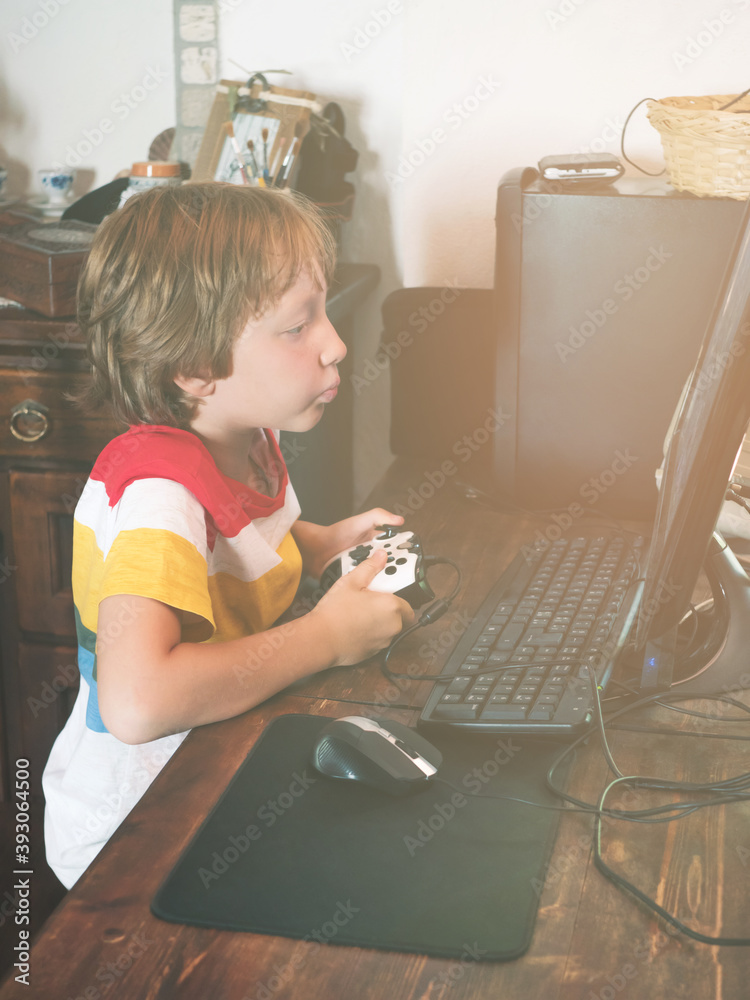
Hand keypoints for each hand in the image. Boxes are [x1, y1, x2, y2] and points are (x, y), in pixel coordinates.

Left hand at [293, 509, 404, 579]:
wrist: (315, 550)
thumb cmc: (336, 533)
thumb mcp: (360, 521)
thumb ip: (379, 516)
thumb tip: (399, 520)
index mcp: (377, 541)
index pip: (396, 547)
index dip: (403, 552)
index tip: (409, 558)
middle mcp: (373, 555)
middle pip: (390, 564)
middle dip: (391, 568)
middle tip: (392, 570)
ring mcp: (365, 568)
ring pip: (380, 577)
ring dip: (380, 578)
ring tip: (379, 578)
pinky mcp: (356, 579)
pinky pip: (366, 585)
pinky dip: (367, 585)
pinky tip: (367, 585)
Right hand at [311, 549, 415, 665]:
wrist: (321, 640)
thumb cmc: (335, 612)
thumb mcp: (351, 581)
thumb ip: (370, 567)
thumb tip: (381, 556)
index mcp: (392, 607)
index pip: (408, 603)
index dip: (397, 596)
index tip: (385, 591)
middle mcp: (393, 626)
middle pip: (399, 616)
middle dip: (387, 609)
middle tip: (369, 600)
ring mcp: (384, 641)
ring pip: (388, 629)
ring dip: (379, 621)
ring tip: (359, 612)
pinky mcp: (374, 652)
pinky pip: (378, 640)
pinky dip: (370, 633)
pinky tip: (354, 625)